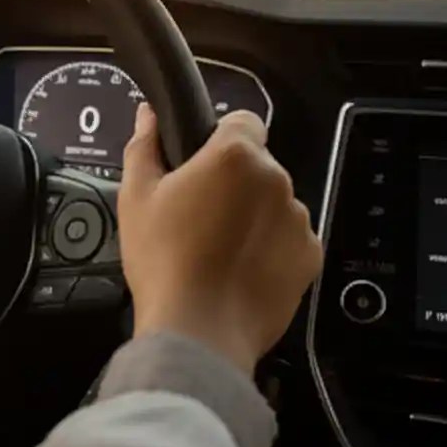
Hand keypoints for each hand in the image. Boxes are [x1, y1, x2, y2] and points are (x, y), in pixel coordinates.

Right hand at [117, 104, 322, 374]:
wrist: (197, 331)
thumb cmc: (162, 260)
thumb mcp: (136, 197)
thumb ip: (144, 146)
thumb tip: (149, 114)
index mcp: (235, 156)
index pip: (243, 120)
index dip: (221, 139)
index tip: (201, 167)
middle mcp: (276, 180)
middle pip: (258, 166)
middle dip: (234, 183)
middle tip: (199, 216)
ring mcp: (298, 219)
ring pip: (275, 203)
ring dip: (254, 216)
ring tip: (219, 250)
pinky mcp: (310, 256)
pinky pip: (289, 239)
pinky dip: (271, 249)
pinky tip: (240, 271)